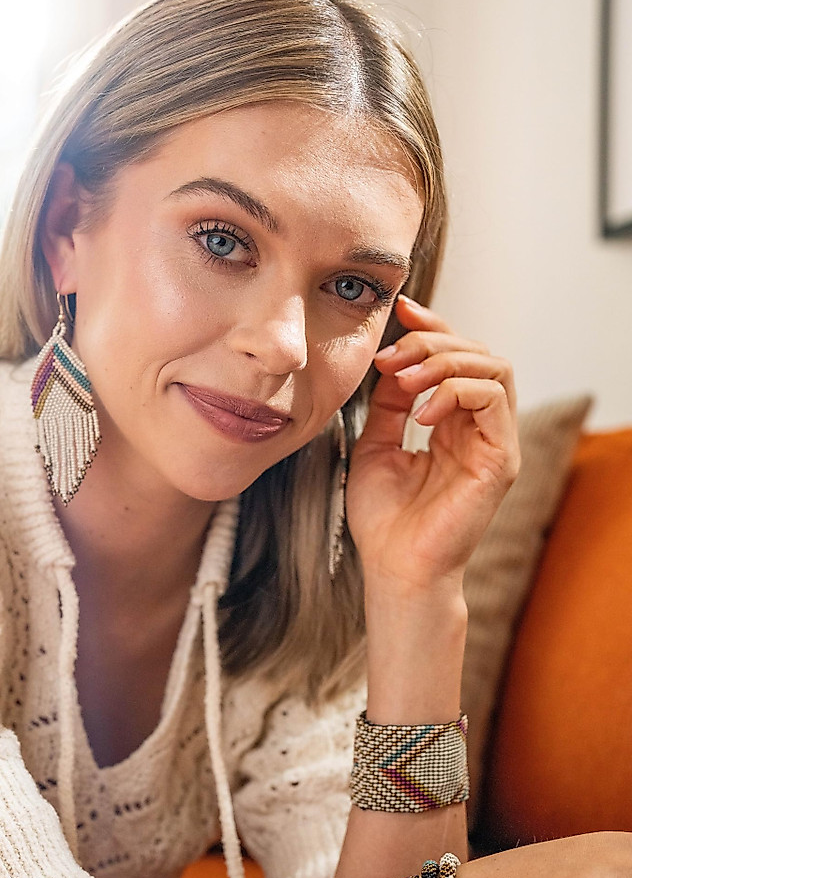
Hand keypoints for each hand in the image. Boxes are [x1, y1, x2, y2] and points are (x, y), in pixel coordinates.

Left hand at [347, 295, 519, 589]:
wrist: (394, 567)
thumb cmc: (385, 518)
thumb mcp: (376, 444)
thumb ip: (389, 403)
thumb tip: (391, 361)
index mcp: (453, 423)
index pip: (456, 358)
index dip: (433, 326)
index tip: (400, 310)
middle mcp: (480, 428)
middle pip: (478, 353)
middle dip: (432, 341)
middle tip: (391, 355)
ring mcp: (495, 442)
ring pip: (493, 368)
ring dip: (445, 361)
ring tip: (405, 378)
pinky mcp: (502, 459)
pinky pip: (493, 400)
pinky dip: (455, 391)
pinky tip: (420, 413)